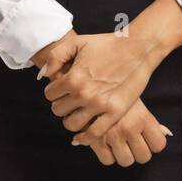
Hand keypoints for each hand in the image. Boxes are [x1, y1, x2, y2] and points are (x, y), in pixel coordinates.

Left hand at [41, 31, 159, 146]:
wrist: (137, 48)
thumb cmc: (107, 44)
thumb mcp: (78, 42)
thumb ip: (55, 57)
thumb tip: (44, 75)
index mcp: (73, 77)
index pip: (49, 94)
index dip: (54, 90)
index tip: (62, 88)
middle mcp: (84, 93)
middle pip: (58, 110)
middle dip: (61, 104)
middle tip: (70, 99)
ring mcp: (99, 105)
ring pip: (71, 124)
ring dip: (71, 119)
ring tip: (77, 112)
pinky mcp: (114, 113)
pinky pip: (93, 134)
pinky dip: (84, 138)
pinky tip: (82, 134)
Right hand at [83, 97, 171, 166]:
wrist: (89, 86)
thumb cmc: (115, 93)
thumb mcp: (136, 101)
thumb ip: (150, 120)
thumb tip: (165, 134)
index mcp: (142, 117)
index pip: (159, 144)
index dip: (153, 143)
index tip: (148, 139)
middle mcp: (130, 128)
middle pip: (143, 157)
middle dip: (138, 151)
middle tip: (132, 143)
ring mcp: (113, 135)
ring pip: (126, 161)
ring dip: (123, 155)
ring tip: (119, 144)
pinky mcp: (96, 141)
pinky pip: (108, 161)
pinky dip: (107, 155)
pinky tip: (107, 144)